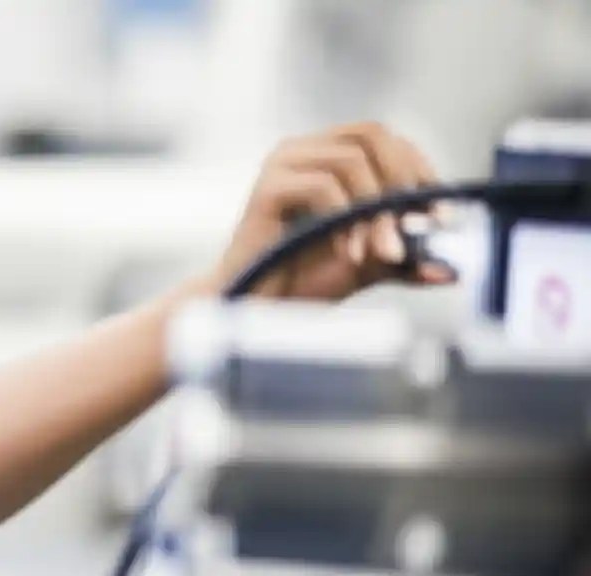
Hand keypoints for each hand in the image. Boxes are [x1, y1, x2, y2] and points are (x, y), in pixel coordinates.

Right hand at [213, 122, 457, 299]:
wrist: (253, 309)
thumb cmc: (299, 282)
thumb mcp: (367, 265)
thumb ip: (405, 260)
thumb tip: (453, 272)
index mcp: (325, 156)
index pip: (386, 139)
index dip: (420, 170)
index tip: (442, 216)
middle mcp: (302, 150)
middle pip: (372, 134)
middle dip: (403, 181)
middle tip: (419, 230)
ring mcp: (281, 164)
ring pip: (351, 160)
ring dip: (378, 209)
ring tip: (384, 253)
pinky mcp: (267, 187)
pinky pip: (323, 186)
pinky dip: (346, 220)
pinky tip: (348, 254)